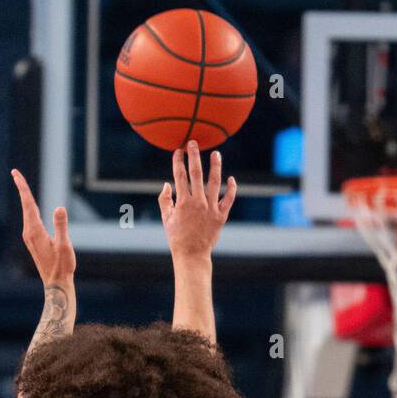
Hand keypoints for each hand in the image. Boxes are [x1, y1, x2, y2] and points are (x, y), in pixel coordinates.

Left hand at [11, 168, 75, 285]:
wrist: (56, 283)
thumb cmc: (62, 266)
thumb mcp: (64, 245)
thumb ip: (61, 226)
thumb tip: (59, 208)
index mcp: (35, 231)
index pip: (28, 204)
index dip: (22, 187)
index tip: (15, 174)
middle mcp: (29, 232)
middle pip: (25, 205)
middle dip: (21, 188)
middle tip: (15, 173)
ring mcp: (29, 237)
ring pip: (27, 212)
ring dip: (25, 198)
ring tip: (21, 184)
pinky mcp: (33, 241)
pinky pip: (30, 220)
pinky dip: (29, 208)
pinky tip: (31, 207)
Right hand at [159, 142, 236, 261]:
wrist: (192, 255)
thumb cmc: (177, 237)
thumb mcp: (166, 219)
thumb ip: (165, 200)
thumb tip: (167, 184)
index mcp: (183, 202)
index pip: (180, 175)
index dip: (178, 161)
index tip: (178, 150)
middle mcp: (198, 202)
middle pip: (196, 173)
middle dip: (194, 156)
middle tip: (193, 143)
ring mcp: (211, 208)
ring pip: (215, 182)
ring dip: (215, 166)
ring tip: (216, 154)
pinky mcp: (221, 216)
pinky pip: (228, 199)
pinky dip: (231, 189)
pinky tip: (231, 179)